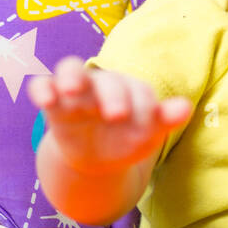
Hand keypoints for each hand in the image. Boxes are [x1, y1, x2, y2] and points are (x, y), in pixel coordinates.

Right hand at [26, 56, 191, 176]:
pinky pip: (42, 86)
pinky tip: (44, 99)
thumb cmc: (127, 139)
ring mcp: (76, 90)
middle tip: (117, 115)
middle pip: (107, 80)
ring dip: (72, 76)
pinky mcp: (52, 102)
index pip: (139, 91)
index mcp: (131, 88)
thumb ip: (165, 119)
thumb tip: (186, 108)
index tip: (148, 125)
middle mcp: (103, 83)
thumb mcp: (147, 133)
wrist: (96, 158)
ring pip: (71, 69)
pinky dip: (42, 88)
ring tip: (72, 89)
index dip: (144, 107)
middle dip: (113, 96)